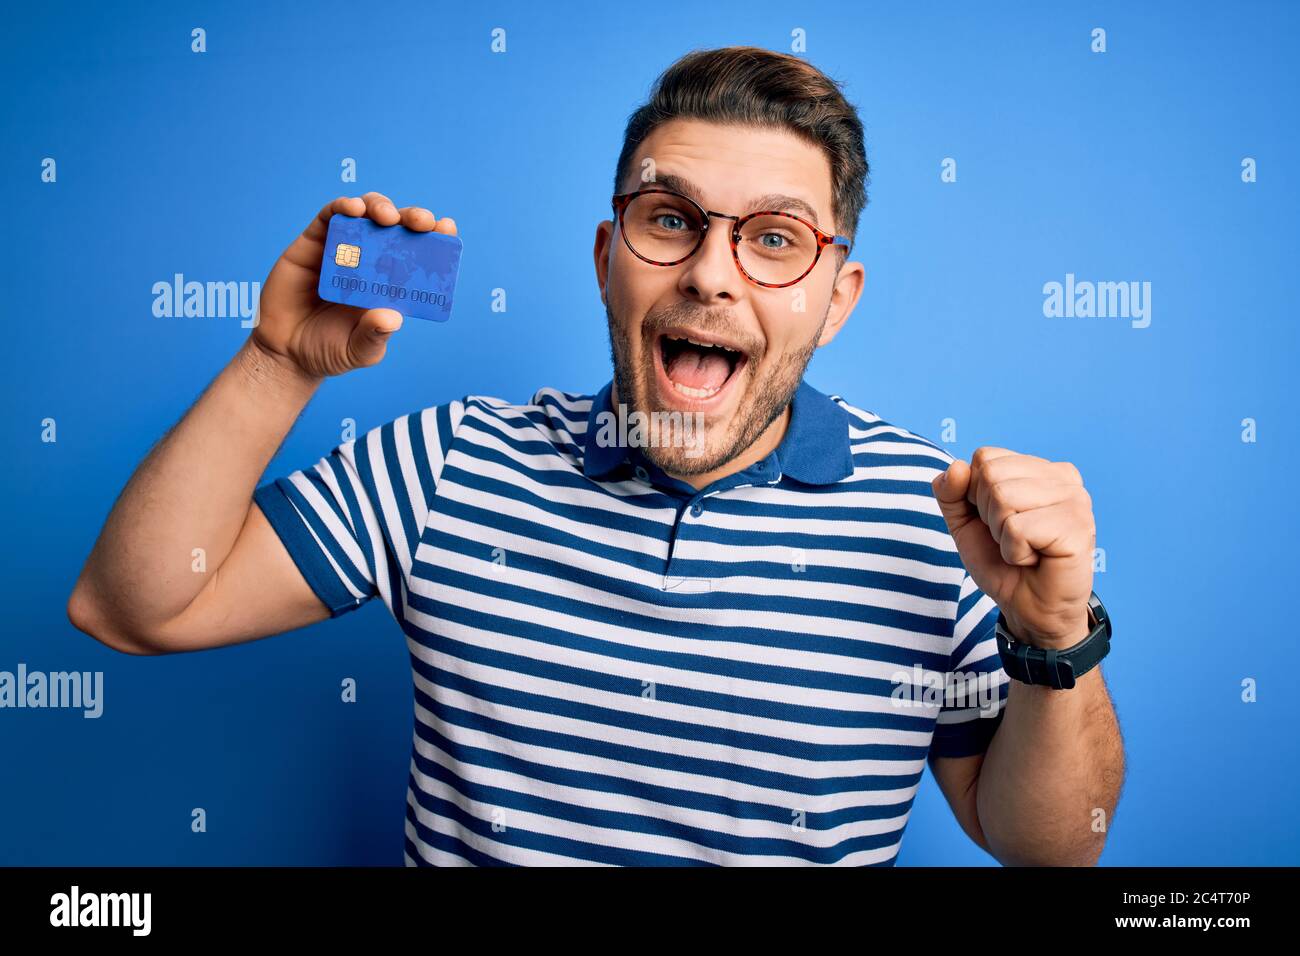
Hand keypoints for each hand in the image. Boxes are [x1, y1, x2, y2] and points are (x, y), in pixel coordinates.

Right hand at [251, 192, 457, 378]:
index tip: (447, 228)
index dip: (435, 237)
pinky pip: (330, 215)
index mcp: (391, 283)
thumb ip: (375, 336)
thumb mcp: (359, 350)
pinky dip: (343, 206)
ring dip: (381, 207)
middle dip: (412, 218)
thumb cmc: (329, 350)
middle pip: (397, 227)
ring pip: (367, 213)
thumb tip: (393, 318)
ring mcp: (343, 248)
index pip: (419, 253)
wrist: (287, 352)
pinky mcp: (314, 242)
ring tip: (387, 218)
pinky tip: (353, 210)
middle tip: (422, 223)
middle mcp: (371, 260)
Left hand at [931, 447, 1095, 648]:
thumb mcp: (965, 523)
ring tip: (1025, 549)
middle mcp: (1063, 477)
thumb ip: (951, 492)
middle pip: (992, 476)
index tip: (998, 521)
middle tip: (1012, 538)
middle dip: (988, 515)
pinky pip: (1018, 529)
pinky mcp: (1078, 527)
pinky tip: (1035, 559)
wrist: (1027, 608)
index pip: (985, 457)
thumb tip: (957, 467)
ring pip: (1004, 499)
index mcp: (1040, 468)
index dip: (975, 495)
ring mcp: (1076, 500)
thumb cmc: (1002, 563)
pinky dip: (1014, 552)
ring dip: (1002, 535)